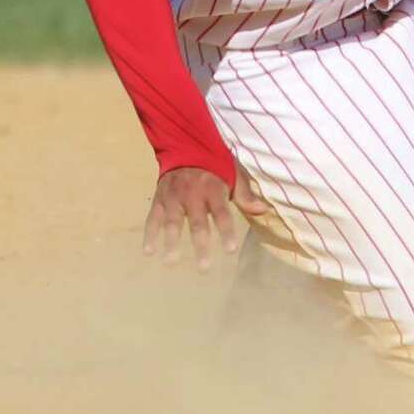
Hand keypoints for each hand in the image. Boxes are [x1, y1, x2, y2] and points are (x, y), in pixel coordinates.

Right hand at [143, 164, 267, 272]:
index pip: (221, 212)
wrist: (183, 145)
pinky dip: (150, 234)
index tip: (230, 249)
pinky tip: (149, 251)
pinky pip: (153, 217)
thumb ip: (245, 194)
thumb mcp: (232, 173)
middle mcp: (192, 193)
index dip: (226, 230)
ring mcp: (173, 196)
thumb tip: (264, 210)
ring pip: (172, 220)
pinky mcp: (159, 198)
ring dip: (171, 241)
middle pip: (197, 221)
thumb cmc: (213, 164)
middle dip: (200, 244)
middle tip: (204, 268)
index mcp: (213, 187)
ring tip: (171, 261)